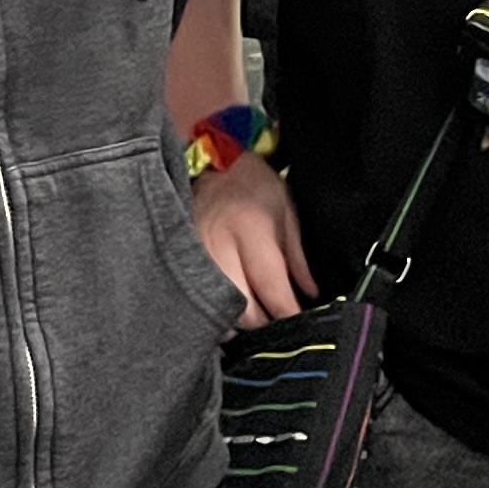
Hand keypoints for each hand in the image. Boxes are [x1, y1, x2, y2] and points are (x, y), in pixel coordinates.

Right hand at [189, 159, 320, 326]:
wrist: (211, 163)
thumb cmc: (254, 185)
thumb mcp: (287, 210)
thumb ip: (298, 256)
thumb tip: (310, 293)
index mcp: (250, 230)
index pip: (270, 285)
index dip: (286, 312)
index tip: (299, 324)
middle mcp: (218, 246)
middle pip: (241, 308)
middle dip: (263, 324)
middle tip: (278, 323)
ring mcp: (194, 256)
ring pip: (217, 309)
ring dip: (238, 321)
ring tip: (256, 316)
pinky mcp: (179, 260)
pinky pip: (198, 299)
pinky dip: (216, 310)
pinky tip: (229, 308)